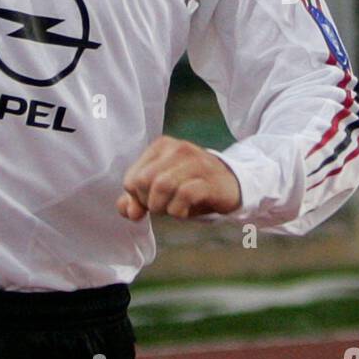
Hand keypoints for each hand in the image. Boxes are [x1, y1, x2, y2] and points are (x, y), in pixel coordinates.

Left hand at [116, 135, 241, 220]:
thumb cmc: (190, 187)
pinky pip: (184, 195)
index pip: (132, 178)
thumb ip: (138, 199)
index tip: (148, 205)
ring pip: (162, 186)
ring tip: (171, 210)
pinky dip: (178, 210)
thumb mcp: (161, 191)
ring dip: (162, 207)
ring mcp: (194, 162)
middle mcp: (177, 149)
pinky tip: (183, 211)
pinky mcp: (209, 179)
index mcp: (161, 146)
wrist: (231, 184)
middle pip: (144, 182)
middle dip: (148, 203)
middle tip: (161, 208)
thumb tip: (127, 210)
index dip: (136, 199)